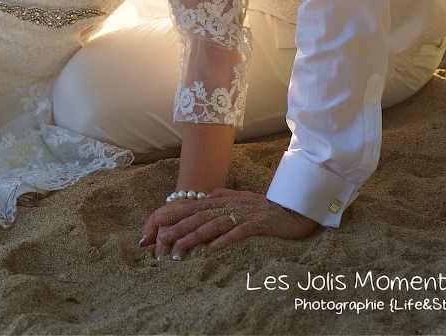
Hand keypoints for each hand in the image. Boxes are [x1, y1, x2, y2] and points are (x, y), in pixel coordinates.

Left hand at [141, 189, 316, 257]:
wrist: (293, 209)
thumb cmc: (264, 207)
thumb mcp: (239, 199)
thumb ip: (222, 196)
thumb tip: (205, 197)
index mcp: (221, 199)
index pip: (190, 207)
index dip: (171, 215)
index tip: (152, 227)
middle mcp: (227, 204)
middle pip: (196, 216)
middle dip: (176, 228)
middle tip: (157, 242)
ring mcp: (241, 213)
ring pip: (212, 225)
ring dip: (194, 237)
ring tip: (178, 249)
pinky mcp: (256, 224)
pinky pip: (238, 232)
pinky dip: (224, 239)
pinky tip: (212, 248)